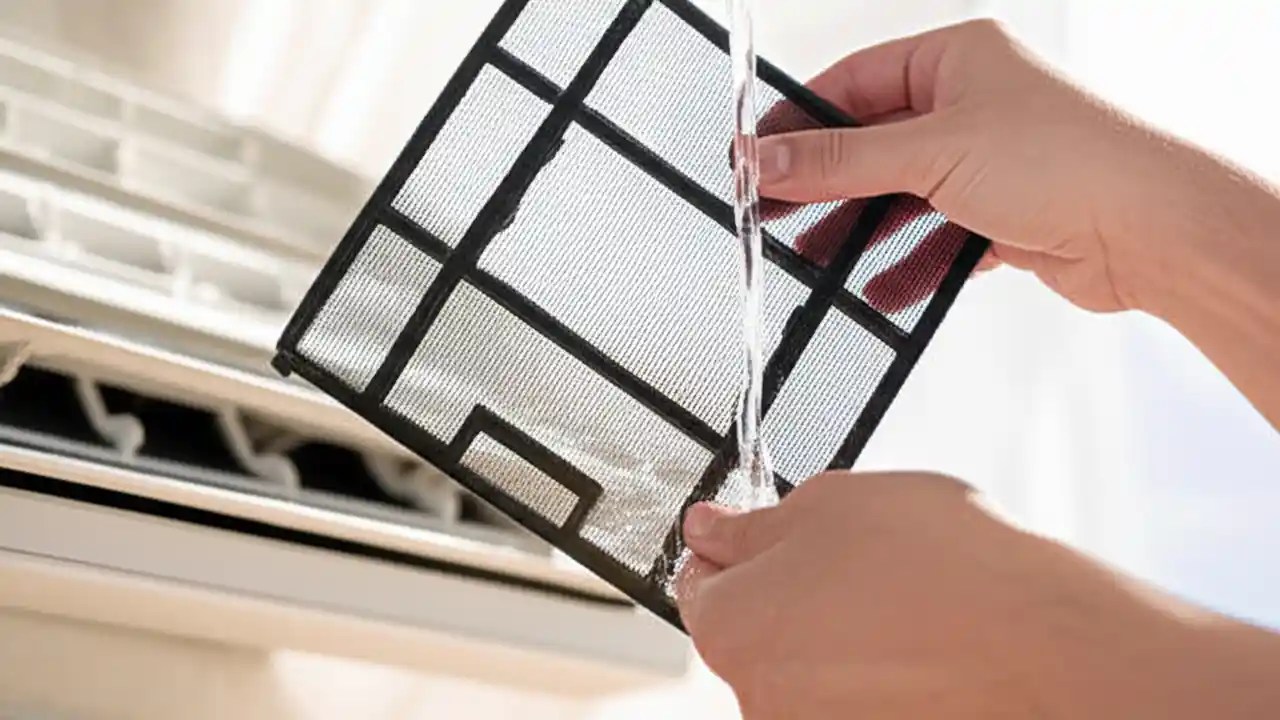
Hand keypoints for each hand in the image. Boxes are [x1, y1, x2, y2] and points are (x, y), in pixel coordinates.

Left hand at [676, 472, 1279, 718]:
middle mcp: (759, 700)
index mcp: (733, 629)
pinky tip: (930, 659)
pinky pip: (857, 705)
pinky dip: (883, 684)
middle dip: (794, 599)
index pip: (699, 585)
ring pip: (811, 677)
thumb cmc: (945, 568)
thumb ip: (752, 524)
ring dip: (842, 646)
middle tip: (865, 570)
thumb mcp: (832, 503)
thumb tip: (706, 529)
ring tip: (912, 615)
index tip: (767, 539)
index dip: (735, 551)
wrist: (1051, 651)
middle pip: (757, 637)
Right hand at [761, 18, 1279, 427]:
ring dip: (863, 236)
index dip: (800, 121)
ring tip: (815, 266)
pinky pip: (940, 241)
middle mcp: (974, 106)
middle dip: (826, 188)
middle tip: (773, 216)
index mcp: (957, 61)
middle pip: (875, 146)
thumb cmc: (1066, 160)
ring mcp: (991, 163)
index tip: (755, 158)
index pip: (855, 84)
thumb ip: (838, 161)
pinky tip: (880, 293)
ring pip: (905, 199)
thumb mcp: (929, 152)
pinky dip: (910, 267)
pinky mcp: (1007, 218)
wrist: (1154, 229)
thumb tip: (763, 158)